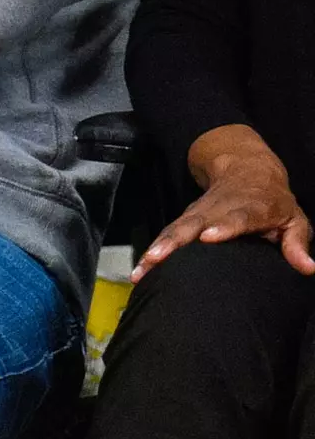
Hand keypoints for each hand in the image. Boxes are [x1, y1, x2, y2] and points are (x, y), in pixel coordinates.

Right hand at [133, 124, 314, 280]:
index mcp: (250, 208)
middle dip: (174, 240)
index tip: (207, 237)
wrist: (245, 169)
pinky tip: (141, 268)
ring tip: (142, 268)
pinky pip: (169, 233)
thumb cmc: (273, 201)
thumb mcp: (294, 218)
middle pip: (194, 223)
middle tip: (156, 258)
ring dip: (158, 247)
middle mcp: (219, 208)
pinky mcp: (187, 218)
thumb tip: (308, 267)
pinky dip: (154, 249)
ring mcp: (200, 212)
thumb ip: (297, 242)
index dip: (223, 227)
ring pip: (176, 229)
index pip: (237, 217)